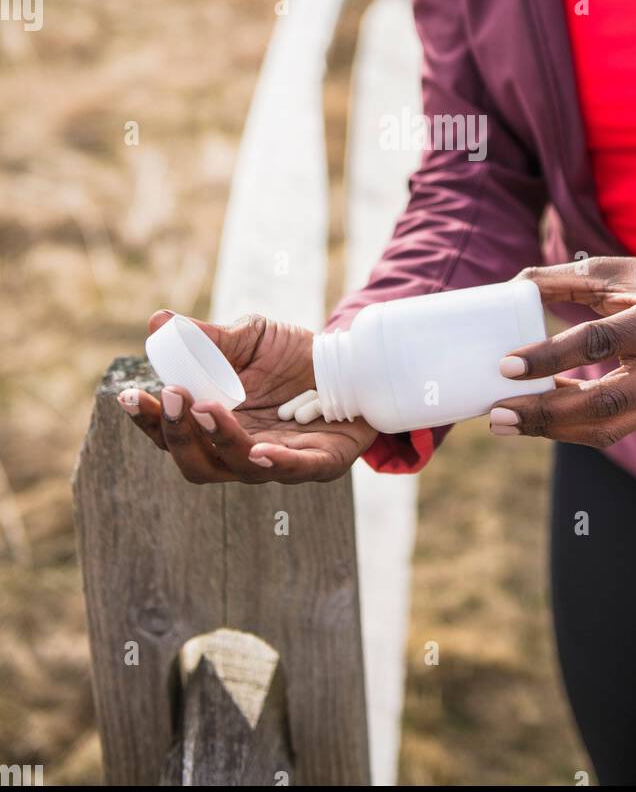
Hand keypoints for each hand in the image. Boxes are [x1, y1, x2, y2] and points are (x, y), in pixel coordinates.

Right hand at [118, 310, 378, 482]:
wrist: (353, 363)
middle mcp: (242, 450)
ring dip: (220, 441)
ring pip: (240, 467)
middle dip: (177, 433)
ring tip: (208, 408)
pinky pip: (297, 470)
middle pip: (196, 463)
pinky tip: (260, 449)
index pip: (171, 433)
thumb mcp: (250, 338)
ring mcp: (280, 461)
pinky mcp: (320, 462)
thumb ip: (208, 337)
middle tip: (170, 395)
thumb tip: (158, 321)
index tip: (127, 395)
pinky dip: (277, 462)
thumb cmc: (294, 356)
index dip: (147, 420)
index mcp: (217, 424)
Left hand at [492, 256, 635, 445]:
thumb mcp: (615, 270)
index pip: (601, 342)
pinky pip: (612, 429)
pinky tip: (536, 416)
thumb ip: (562, 279)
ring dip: (553, 430)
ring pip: (609, 427)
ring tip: (506, 423)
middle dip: (547, 413)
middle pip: (606, 402)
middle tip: (498, 414)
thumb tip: (508, 291)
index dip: (551, 357)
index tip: (506, 365)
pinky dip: (570, 427)